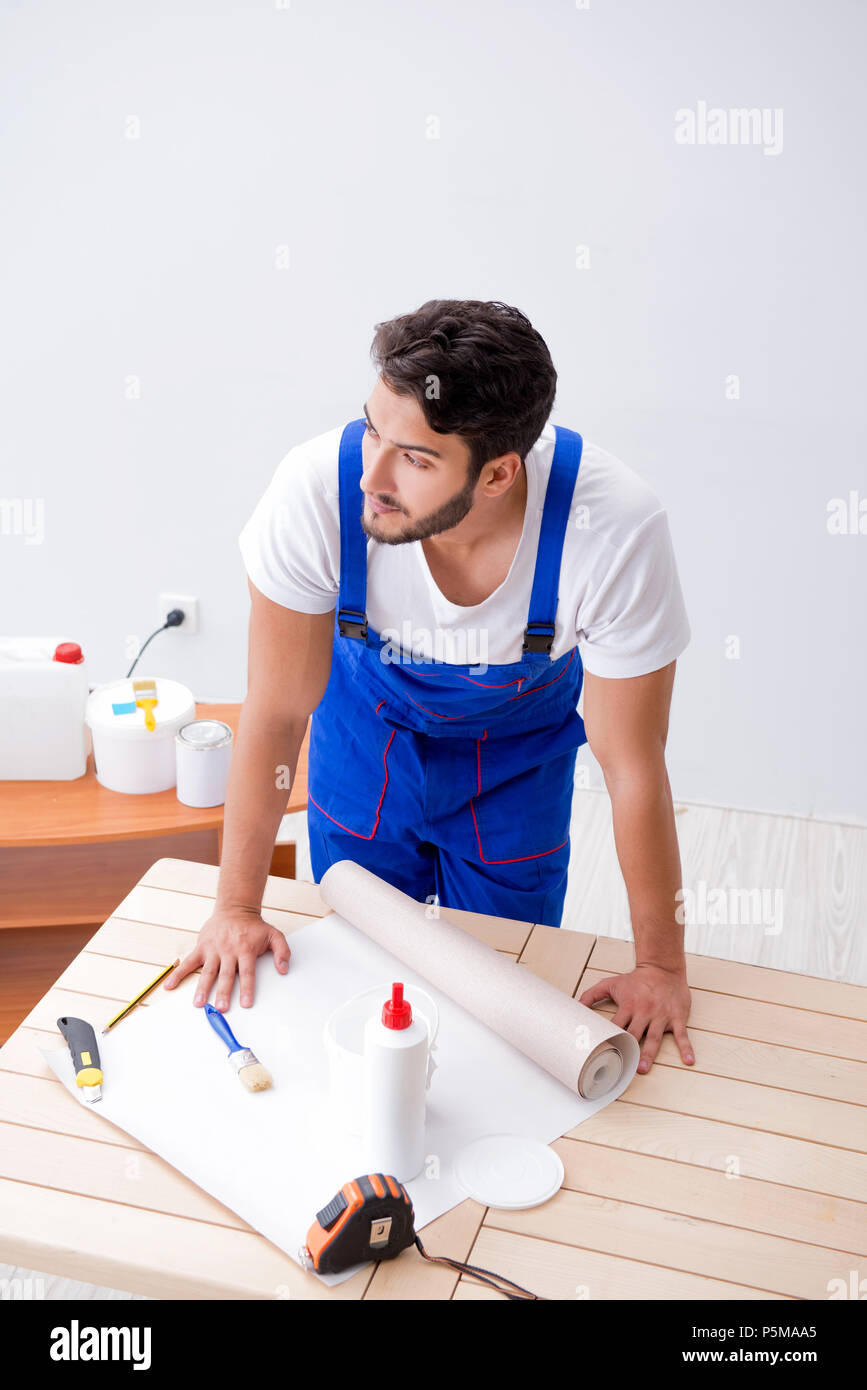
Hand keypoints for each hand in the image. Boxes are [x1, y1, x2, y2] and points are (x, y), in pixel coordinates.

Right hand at [162, 906, 290, 1009]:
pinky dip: (178, 973)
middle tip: (220, 1008)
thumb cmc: (254, 927)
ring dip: (202, 988)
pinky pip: (188, 962)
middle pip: (226, 975)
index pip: (247, 972)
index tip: (245, 1003)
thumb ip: (282, 952)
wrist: (235, 909)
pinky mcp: (201, 947)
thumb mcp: (274, 935)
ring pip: (207, 971)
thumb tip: (284, 969)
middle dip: (223, 992)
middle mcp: (228, 951)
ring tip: (199, 1003)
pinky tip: (170, 986)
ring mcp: (213, 949)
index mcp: (246, 950)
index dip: (246, 988)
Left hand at [578, 963, 693, 1073]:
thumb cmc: (636, 980)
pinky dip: (686, 1048)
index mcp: (628, 1005)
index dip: (608, 1037)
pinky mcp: (677, 1017)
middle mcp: (644, 1011)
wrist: (662, 968)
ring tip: (643, 1068)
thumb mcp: (611, 983)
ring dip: (649, 1053)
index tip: (602, 1051)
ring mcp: (661, 1015)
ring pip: (654, 1037)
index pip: (615, 1024)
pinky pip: (682, 1034)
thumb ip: (592, 995)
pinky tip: (689, 1060)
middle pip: (634, 1033)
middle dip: (627, 1048)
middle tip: (621, 1066)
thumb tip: (576, 1006)